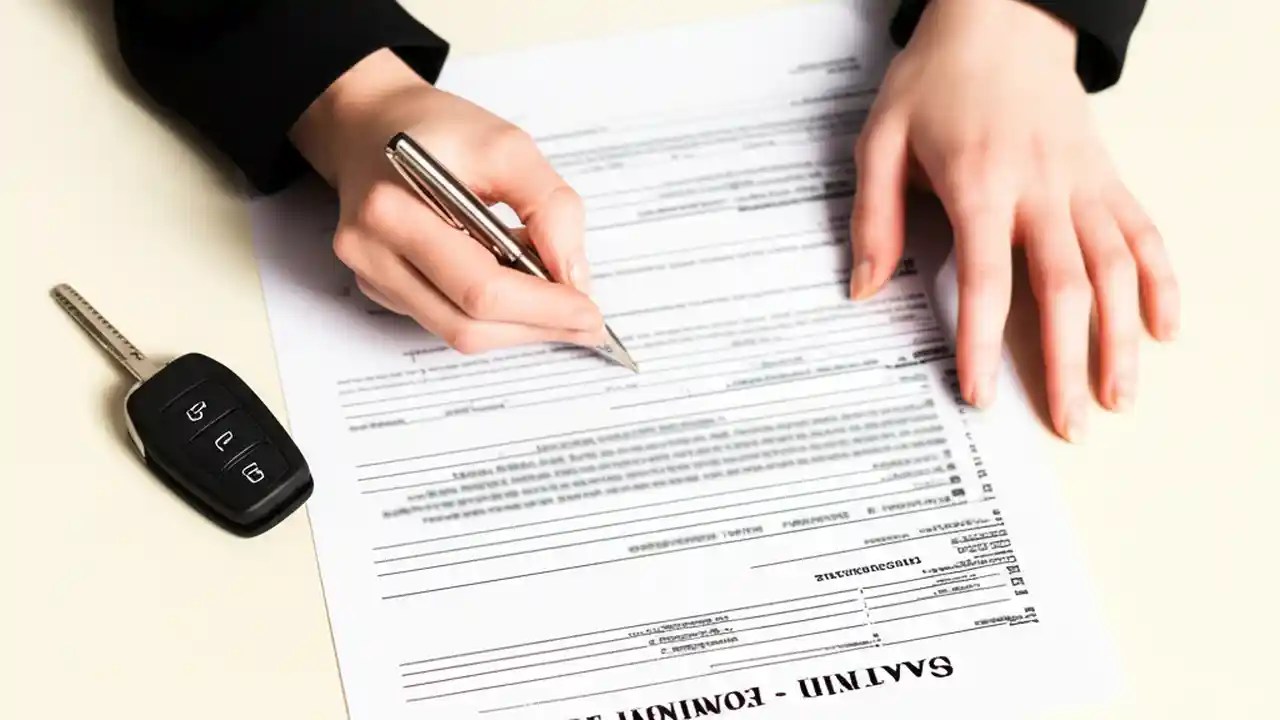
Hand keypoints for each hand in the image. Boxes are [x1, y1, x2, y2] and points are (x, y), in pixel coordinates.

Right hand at [289, 49, 604, 353]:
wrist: (371, 124)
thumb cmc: (437, 130)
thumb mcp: (507, 147)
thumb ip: (549, 208)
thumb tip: (573, 276)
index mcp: (394, 210)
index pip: (480, 288)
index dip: (542, 308)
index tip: (590, 313)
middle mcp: (371, 252)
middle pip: (467, 324)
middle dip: (536, 326)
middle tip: (585, 321)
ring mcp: (371, 276)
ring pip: (457, 333)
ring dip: (516, 324)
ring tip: (551, 292)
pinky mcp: (379, 289)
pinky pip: (445, 319)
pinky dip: (491, 313)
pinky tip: (514, 284)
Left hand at [850, 0, 1178, 440]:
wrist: (1000, 21)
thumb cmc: (935, 81)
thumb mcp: (881, 139)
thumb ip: (874, 216)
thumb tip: (865, 290)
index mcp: (981, 184)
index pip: (989, 279)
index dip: (984, 343)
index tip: (981, 394)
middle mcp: (1041, 189)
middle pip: (1064, 287)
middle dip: (1068, 361)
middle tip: (1067, 425)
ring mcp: (1082, 183)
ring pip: (1114, 269)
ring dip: (1122, 338)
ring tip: (1120, 398)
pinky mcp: (1106, 176)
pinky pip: (1143, 232)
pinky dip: (1160, 280)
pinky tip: (1165, 328)